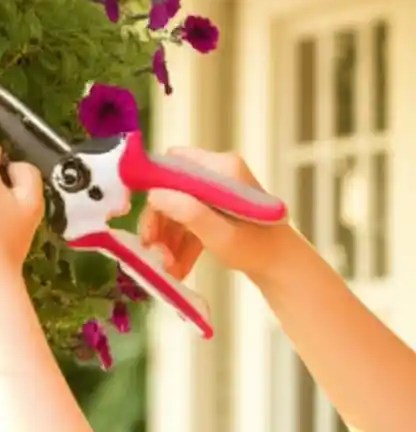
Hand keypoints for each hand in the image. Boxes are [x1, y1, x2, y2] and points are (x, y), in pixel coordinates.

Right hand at [139, 147, 296, 282]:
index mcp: (223, 167)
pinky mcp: (214, 205)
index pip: (173, 163)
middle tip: (153, 251)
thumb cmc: (257, 250)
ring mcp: (216, 188)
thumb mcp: (220, 235)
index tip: (145, 217)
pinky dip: (180, 241)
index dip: (154, 186)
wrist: (285, 268)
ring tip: (167, 267)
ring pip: (175, 207)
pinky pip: (187, 217)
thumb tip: (154, 194)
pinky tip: (177, 266)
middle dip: (160, 222)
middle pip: (171, 188)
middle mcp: (218, 171)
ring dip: (167, 237)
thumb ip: (189, 212)